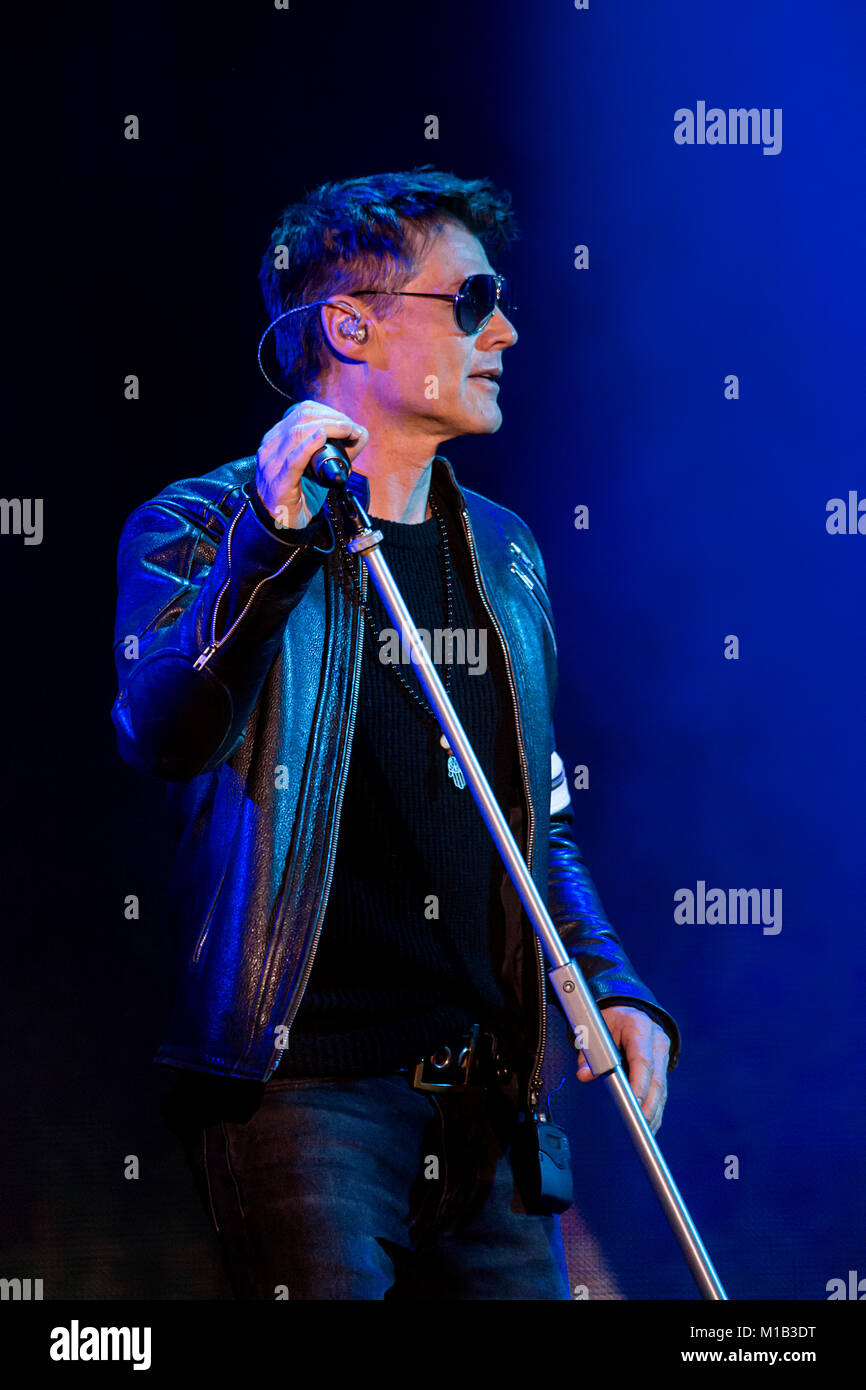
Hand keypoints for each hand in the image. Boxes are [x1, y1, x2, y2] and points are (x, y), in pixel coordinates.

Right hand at [255, 400, 369, 527]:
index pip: (301, 412)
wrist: (282, 525)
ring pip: (297, 433)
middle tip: (351, 428)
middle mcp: (271, 447)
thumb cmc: (299, 495)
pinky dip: (309, 445)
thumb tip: (360, 434)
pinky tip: (322, 437)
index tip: (348, 423)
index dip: (328, 412)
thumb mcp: (316, 467)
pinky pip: (293, 459)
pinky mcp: (278, 482)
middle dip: (332, 418)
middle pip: (301, 418)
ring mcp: (271, 464)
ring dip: (328, 428)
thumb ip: (335, 450)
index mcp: (277, 439)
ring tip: (347, 431)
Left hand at [575, 1005, 669, 1134]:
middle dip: (649, 1105)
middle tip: (640, 1125)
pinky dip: (655, 1107)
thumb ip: (589, 1053)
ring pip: (662, 1087)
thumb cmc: (611, 1019)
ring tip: (644, 1130)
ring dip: (654, 1110)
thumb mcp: (596, 1029)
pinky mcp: (663, 1065)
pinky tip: (651, 1123)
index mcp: (639, 1027)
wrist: (627, 1009)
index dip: (640, 1083)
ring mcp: (663, 1053)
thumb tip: (584, 1074)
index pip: (642, 1059)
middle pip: (657, 1078)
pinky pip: (661, 1089)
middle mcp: (656, 1040)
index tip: (633, 1103)